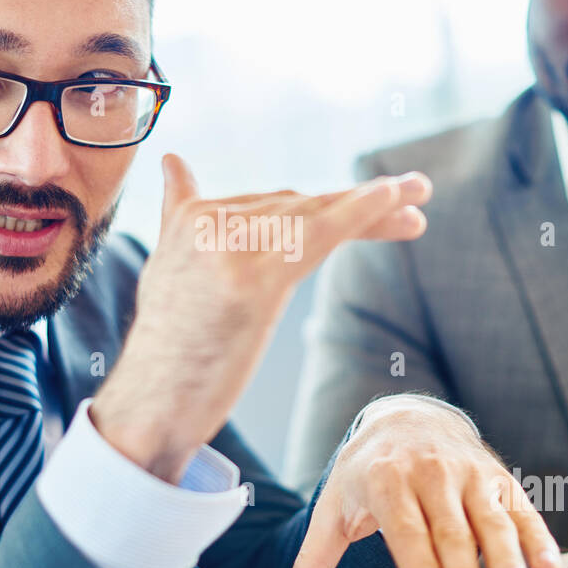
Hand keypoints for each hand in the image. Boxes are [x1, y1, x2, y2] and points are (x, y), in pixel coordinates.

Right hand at [91, 153, 431, 481]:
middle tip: (415, 195)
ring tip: (419, 197)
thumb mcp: (166, 269)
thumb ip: (179, 214)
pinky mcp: (254, 279)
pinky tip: (395, 196)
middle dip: (360, 204)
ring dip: (376, 205)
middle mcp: (207, 223)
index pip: (275, 200)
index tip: (378, 198)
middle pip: (301, 205)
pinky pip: (320, 236)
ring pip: (316, 217)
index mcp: (191, 219)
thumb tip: (173, 159)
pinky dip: (362, 212)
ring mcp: (230, 249)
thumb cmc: (167, 351)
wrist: (149, 407)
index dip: (329, 201)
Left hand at [272, 396, 561, 567]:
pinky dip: (537, 537)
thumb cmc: (365, 473)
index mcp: (386, 480)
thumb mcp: (333, 507)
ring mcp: (469, 472)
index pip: (406, 530)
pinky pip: (521, 508)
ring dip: (508, 564)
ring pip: (491, 522)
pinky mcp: (499, 476)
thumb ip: (314, 560)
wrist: (406, 414)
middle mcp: (430, 472)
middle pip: (451, 534)